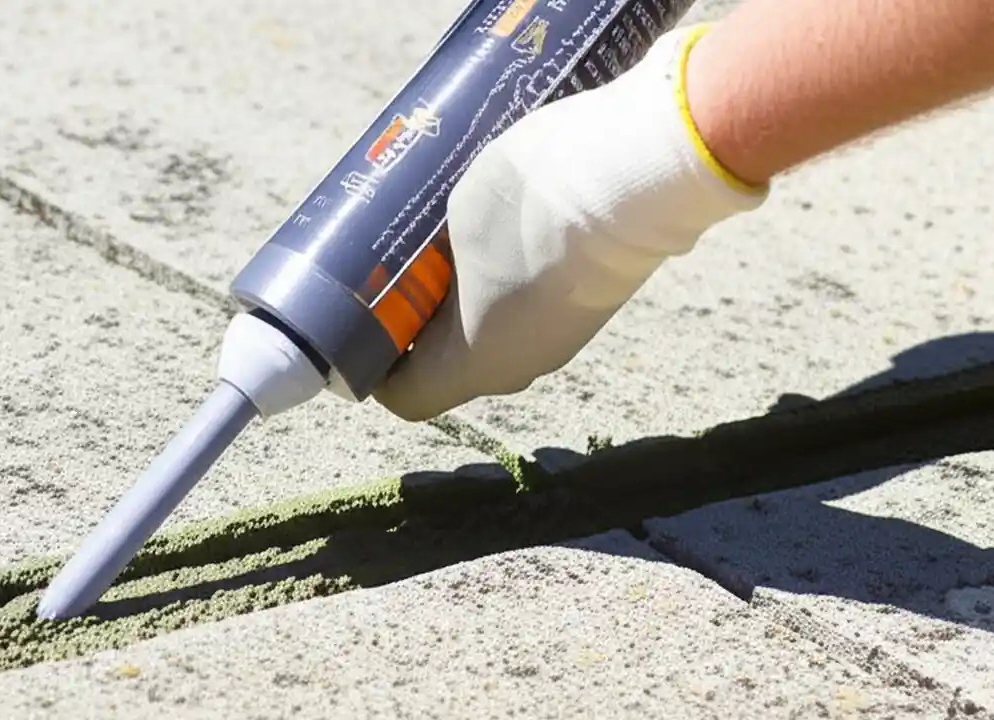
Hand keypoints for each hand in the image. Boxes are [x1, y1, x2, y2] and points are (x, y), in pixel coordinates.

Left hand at [373, 26, 765, 420]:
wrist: (638, 172)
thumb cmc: (529, 200)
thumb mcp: (451, 217)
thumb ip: (427, 253)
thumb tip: (415, 254)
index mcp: (471, 363)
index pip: (405, 395)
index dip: (372, 362)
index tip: (356, 315)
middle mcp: (518, 367)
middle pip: (447, 363)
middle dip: (414, 319)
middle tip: (393, 265)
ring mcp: (561, 339)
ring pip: (492, 333)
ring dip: (460, 298)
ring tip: (441, 240)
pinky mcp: (590, 306)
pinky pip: (529, 310)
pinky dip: (502, 284)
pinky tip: (494, 234)